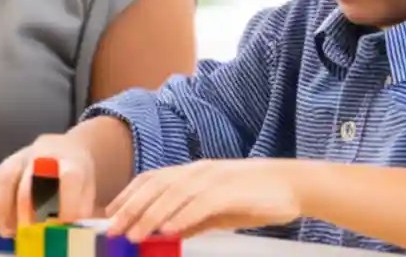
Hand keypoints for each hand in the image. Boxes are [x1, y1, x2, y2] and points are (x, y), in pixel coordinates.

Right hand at [0, 134, 98, 236]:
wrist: (64, 149)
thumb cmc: (76, 177)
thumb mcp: (87, 191)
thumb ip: (79, 209)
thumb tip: (67, 229)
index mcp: (71, 162)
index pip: (70, 178)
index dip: (67, 203)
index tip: (63, 224)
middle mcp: (44, 156)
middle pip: (32, 177)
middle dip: (28, 207)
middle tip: (27, 231)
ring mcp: (22, 157)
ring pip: (7, 178)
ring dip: (5, 208)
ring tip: (8, 231)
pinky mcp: (5, 164)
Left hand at [105, 159, 305, 241]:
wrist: (295, 185)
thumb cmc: (257, 197)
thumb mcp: (219, 210)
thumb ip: (193, 219)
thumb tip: (168, 233)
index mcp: (193, 173)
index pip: (152, 179)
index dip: (129, 195)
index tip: (110, 215)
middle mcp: (199, 171)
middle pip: (156, 186)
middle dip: (131, 208)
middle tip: (114, 230)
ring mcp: (215, 179)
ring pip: (174, 194)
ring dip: (151, 215)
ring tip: (134, 235)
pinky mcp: (232, 190)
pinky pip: (202, 203)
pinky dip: (183, 215)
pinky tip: (169, 230)